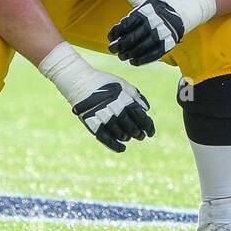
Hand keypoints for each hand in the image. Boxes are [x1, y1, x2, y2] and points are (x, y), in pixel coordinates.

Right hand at [37, 41, 153, 152]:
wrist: (80, 81)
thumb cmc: (104, 82)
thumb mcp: (123, 84)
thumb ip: (136, 96)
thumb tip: (146, 110)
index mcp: (125, 100)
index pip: (141, 117)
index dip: (148, 126)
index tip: (150, 130)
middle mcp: (116, 110)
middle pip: (132, 127)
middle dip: (139, 133)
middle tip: (141, 136)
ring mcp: (104, 118)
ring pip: (120, 134)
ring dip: (127, 137)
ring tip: (129, 137)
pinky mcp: (93, 123)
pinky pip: (105, 138)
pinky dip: (115, 145)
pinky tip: (122, 148)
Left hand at [109, 0, 214, 65]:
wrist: (181, 11)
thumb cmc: (158, 4)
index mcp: (145, 11)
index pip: (125, 24)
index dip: (116, 32)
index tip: (110, 37)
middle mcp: (153, 23)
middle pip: (131, 38)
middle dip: (119, 46)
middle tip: (112, 49)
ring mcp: (161, 34)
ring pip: (141, 48)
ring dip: (128, 54)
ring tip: (122, 56)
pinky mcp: (168, 44)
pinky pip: (153, 55)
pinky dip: (142, 60)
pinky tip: (133, 62)